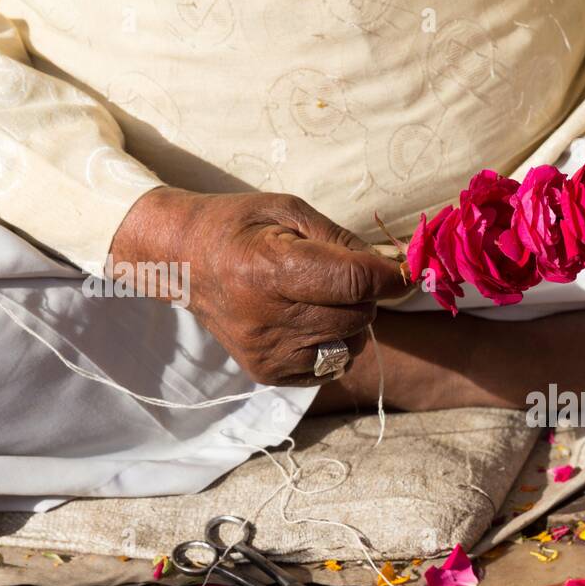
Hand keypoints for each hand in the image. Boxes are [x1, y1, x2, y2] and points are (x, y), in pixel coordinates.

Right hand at [109, 187, 406, 385]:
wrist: (180, 261)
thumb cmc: (241, 227)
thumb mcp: (291, 212)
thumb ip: (344, 241)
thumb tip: (394, 270)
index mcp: (270, 269)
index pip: (354, 283)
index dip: (389, 277)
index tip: (404, 272)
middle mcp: (266, 318)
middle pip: (358, 315)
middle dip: (363, 296)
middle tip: (338, 277)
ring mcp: (266, 351)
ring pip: (351, 345)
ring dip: (349, 322)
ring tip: (318, 298)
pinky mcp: (266, 373)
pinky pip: (331, 366)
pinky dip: (332, 344)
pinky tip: (306, 322)